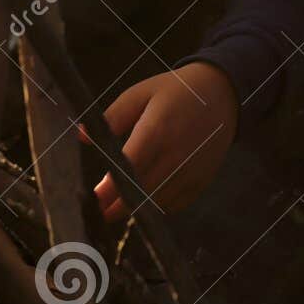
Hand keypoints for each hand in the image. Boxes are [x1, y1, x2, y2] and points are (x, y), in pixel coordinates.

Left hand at [89, 63, 238, 221]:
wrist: (222, 94)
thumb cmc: (174, 92)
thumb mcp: (140, 93)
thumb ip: (111, 117)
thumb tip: (82, 137)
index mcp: (157, 129)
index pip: (130, 168)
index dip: (110, 188)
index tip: (94, 199)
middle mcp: (176, 155)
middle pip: (141, 192)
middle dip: (116, 206)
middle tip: (97, 211)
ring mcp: (191, 171)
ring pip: (157, 202)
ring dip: (135, 207)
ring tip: (114, 208)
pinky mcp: (201, 180)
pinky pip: (174, 203)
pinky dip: (156, 204)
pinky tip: (143, 198)